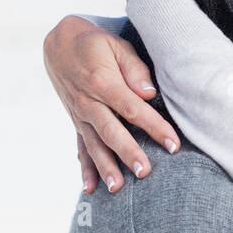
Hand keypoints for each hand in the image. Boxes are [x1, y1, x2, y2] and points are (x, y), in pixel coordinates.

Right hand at [43, 16, 180, 192]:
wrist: (59, 44)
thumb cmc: (96, 44)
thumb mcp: (116, 45)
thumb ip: (134, 68)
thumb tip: (148, 92)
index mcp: (102, 82)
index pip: (132, 108)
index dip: (154, 127)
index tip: (172, 144)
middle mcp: (88, 102)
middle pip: (112, 131)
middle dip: (128, 153)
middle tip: (145, 172)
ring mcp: (80, 115)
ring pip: (95, 145)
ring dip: (106, 168)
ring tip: (117, 189)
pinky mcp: (76, 123)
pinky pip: (80, 148)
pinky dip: (85, 169)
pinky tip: (90, 189)